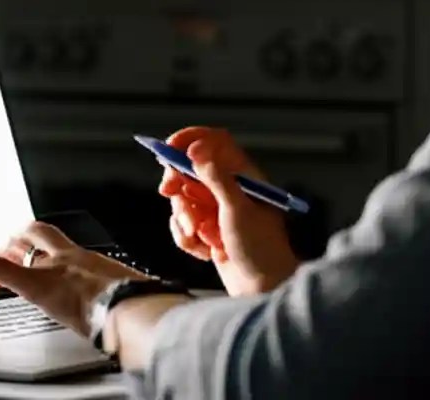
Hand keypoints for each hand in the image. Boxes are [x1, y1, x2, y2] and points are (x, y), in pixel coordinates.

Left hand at [0, 220, 149, 334]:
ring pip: (8, 250)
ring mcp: (53, 267)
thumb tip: (134, 328)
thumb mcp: (131, 307)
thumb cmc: (145, 315)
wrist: (143, 314)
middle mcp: (70, 258)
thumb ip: (124, 309)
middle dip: (6, 256)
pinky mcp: (37, 283)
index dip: (32, 248)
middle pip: (26, 239)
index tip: (20, 260)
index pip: (55, 245)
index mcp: (91, 264)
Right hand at [158, 126, 299, 295]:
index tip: (169, 149)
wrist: (262, 289)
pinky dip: (186, 237)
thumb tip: (197, 149)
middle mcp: (228, 189)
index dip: (189, 139)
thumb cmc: (260, 249)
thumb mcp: (237, 209)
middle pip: (190, 168)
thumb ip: (216, 178)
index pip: (213, 142)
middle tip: (167, 191)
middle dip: (177, 181)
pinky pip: (182, 224)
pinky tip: (204, 250)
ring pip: (183, 199)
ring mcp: (216, 210)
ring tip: (200, 235)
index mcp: (242, 175)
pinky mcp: (207, 231)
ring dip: (184, 217)